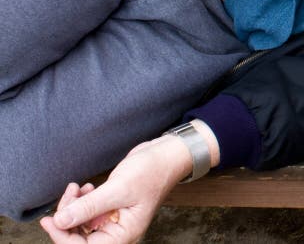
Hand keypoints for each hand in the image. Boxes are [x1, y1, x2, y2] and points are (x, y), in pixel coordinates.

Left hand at [40, 121, 218, 242]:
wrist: (165, 154)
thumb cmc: (152, 172)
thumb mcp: (118, 189)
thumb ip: (88, 207)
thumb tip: (60, 221)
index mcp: (124, 234)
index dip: (64, 236)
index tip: (50, 220)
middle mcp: (118, 230)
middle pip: (80, 237)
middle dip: (69, 217)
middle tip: (69, 195)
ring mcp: (114, 219)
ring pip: (81, 223)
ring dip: (74, 206)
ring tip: (78, 188)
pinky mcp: (110, 206)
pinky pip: (87, 211)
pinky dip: (81, 200)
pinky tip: (86, 187)